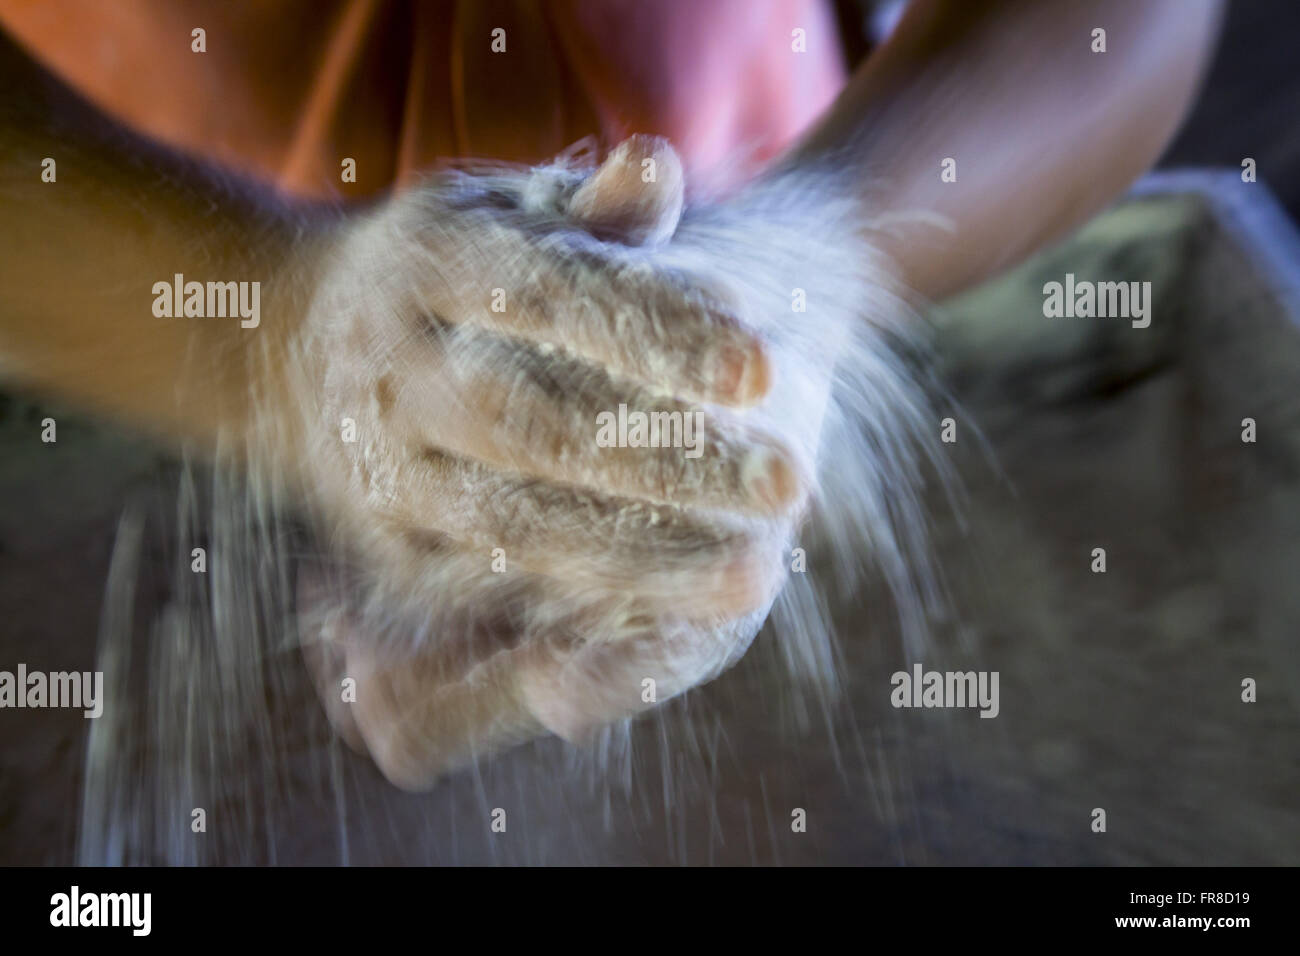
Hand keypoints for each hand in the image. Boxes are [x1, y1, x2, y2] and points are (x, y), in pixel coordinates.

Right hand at [295, 143, 890, 789]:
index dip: (658, 333)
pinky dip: (581, 595)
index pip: (553, 295)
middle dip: (668, 462)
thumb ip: (593, 208)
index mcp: (430, 261)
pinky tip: (674, 603)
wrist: (295, 341)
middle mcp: (394, 366)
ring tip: (751, 573)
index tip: (764, 371)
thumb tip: (657, 165)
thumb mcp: (511, 211)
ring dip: (639, 552)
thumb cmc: (451, 263)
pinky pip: (490, 579)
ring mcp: (381, 462)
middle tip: (788, 486)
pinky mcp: (388, 536)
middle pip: (536, 424)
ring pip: (514, 519)